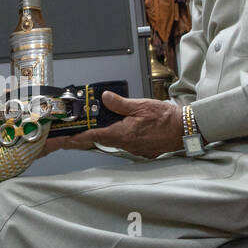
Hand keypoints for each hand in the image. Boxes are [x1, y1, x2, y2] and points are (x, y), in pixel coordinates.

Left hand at [42, 91, 184, 158]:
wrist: (184, 129)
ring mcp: (133, 149)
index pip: (92, 137)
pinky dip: (116, 138)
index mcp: (122, 133)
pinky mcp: (141, 150)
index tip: (62, 141)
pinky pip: (123, 144)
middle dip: (82, 140)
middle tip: (66, 138)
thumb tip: (105, 98)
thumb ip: (120, 104)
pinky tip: (114, 131)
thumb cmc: (165, 118)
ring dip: (99, 138)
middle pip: (98, 142)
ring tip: (85, 132)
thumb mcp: (140, 105)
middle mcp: (125, 144)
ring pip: (111, 143)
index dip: (75, 139)